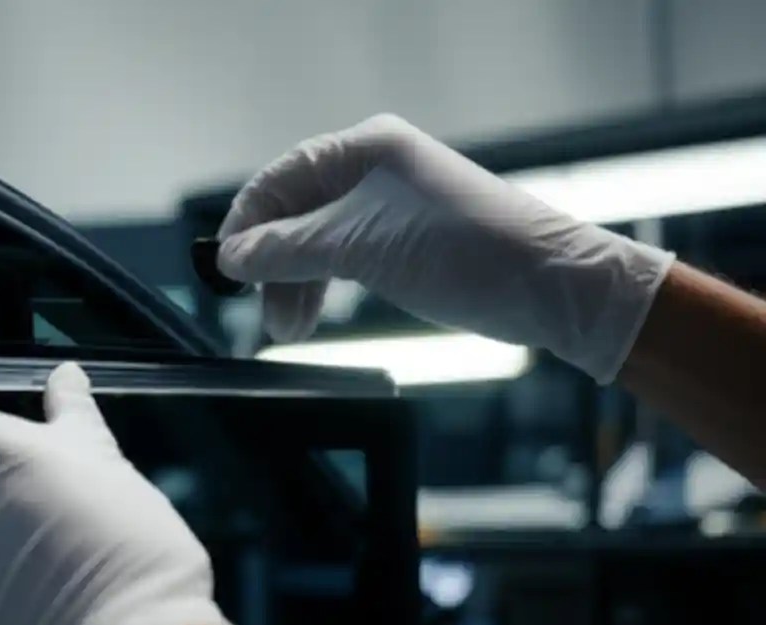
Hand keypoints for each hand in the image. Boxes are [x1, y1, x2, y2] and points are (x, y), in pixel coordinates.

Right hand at [216, 113, 674, 382]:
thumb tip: (231, 257)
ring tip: (290, 328)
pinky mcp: (404, 240)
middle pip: (295, 215)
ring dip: (297, 284)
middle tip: (265, 313)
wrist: (548, 285)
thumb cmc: (463, 250)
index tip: (224, 271)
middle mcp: (373, 169)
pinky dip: (324, 286)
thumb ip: (288, 249)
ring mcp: (389, 205)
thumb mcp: (360, 247)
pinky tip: (315, 314)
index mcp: (363, 148)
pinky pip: (345, 258)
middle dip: (274, 265)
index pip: (278, 180)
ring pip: (318, 242)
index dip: (245, 226)